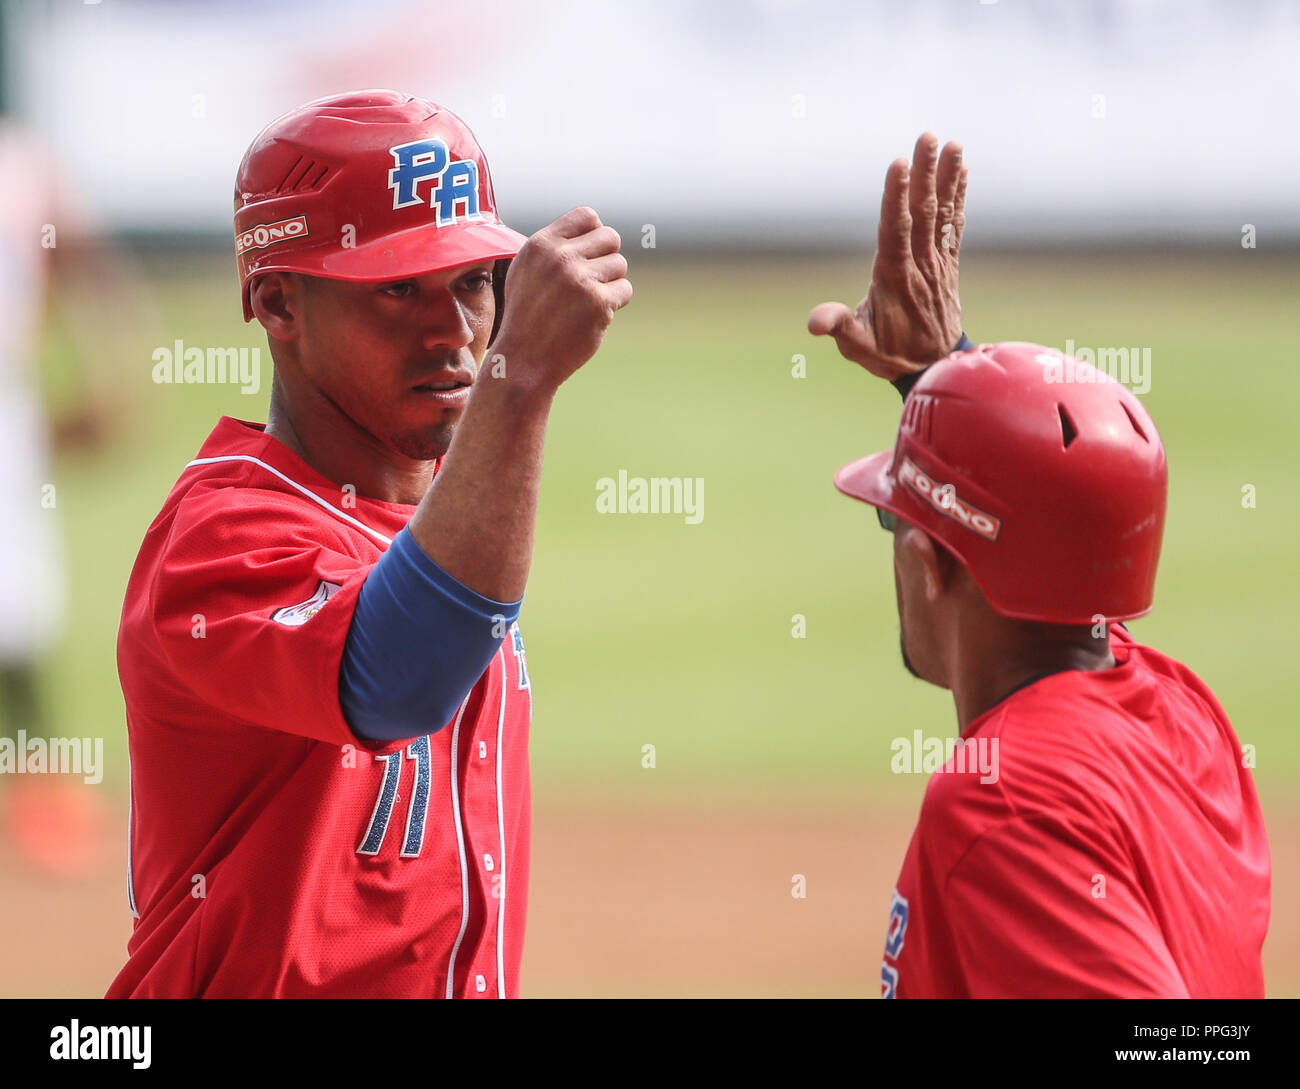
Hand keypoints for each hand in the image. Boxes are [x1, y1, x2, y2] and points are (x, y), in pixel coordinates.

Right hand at [491, 206, 631, 392]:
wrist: (525, 359)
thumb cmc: (527, 315)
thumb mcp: (526, 270)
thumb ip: (555, 247)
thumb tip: (595, 227)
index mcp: (541, 244)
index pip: (587, 216)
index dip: (595, 234)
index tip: (590, 254)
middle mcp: (560, 257)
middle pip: (611, 237)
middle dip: (607, 258)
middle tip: (593, 281)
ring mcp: (580, 279)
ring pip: (620, 265)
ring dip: (611, 283)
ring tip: (588, 301)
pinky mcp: (598, 303)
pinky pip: (625, 290)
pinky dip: (615, 304)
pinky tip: (593, 316)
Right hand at [808, 133, 966, 380]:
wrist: (934, 367)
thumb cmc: (889, 354)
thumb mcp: (858, 346)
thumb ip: (839, 328)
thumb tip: (813, 323)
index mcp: (894, 277)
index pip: (895, 230)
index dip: (896, 196)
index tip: (900, 164)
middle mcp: (919, 265)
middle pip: (922, 212)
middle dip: (925, 174)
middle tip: (928, 138)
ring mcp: (937, 263)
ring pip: (941, 213)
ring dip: (946, 178)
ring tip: (952, 144)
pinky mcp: (947, 264)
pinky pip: (952, 226)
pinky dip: (958, 197)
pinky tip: (961, 171)